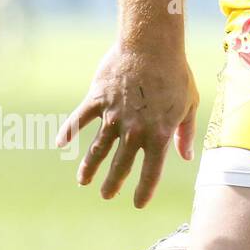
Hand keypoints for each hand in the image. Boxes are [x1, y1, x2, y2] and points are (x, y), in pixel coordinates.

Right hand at [59, 42, 198, 206]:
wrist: (152, 45)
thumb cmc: (176, 73)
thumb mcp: (189, 104)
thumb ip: (185, 133)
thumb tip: (186, 157)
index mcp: (159, 133)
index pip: (151, 171)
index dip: (144, 190)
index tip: (137, 204)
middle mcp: (135, 130)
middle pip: (121, 165)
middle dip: (113, 183)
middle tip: (107, 195)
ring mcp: (113, 116)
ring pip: (98, 149)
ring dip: (89, 167)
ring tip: (83, 181)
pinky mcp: (97, 100)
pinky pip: (79, 120)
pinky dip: (68, 131)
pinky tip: (60, 142)